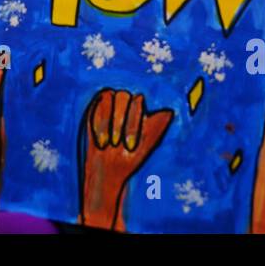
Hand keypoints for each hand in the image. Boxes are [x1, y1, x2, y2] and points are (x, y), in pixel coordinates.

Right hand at [79, 89, 172, 230]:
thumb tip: (169, 112)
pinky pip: (96, 106)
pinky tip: (100, 140)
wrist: (108, 169)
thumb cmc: (129, 158)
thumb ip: (156, 129)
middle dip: (119, 121)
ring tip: (106, 143)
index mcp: (140, 108)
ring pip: (108, 95)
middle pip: (123, 96)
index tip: (130, 148)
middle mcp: (126, 101)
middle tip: (115, 145)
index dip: (133, 124)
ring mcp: (110, 101)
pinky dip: (97, 123)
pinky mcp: (95, 107)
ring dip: (106, 121)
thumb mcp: (144, 147)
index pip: (138, 101)